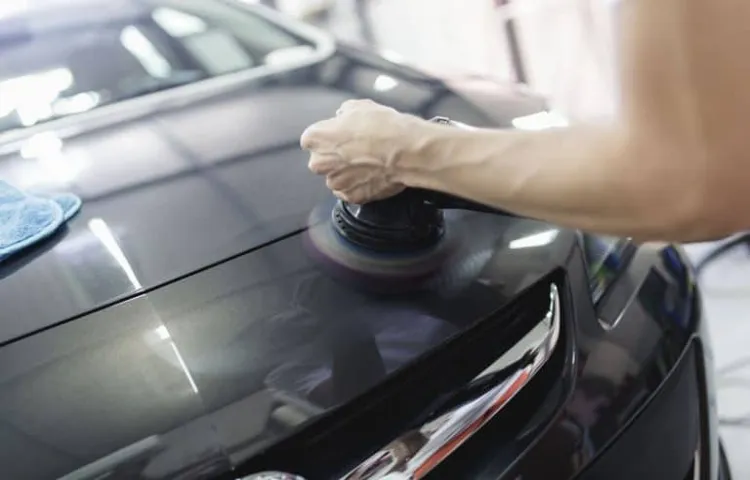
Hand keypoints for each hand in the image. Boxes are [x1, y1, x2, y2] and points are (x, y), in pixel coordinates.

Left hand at [300, 99, 424, 203]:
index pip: (313, 139)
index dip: (330, 136)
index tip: (343, 135)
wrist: (405, 151)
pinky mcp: (352, 197)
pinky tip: (373, 175)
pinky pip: (351, 191)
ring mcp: (335, 183)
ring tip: (369, 163)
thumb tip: (342, 117)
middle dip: (336, 157)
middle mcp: (319, 163)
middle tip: (357, 149)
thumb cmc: (382, 127)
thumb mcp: (358, 106)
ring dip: (348, 173)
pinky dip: (360, 185)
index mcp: (314, 139)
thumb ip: (343, 114)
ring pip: (337, 178)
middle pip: (322, 161)